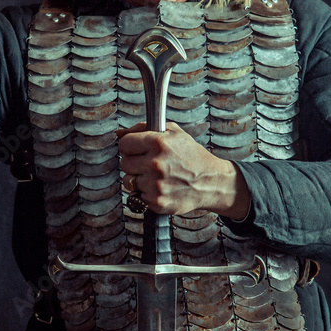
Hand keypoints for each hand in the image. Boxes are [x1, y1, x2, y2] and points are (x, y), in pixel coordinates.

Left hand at [118, 122, 250, 218]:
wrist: (211, 182)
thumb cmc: (192, 156)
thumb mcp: (174, 133)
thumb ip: (144, 128)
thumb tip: (119, 133)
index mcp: (158, 143)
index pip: (124, 144)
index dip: (129, 146)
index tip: (136, 150)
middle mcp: (156, 164)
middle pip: (124, 163)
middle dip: (134, 163)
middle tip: (148, 164)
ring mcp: (156, 185)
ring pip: (128, 182)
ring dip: (139, 179)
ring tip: (155, 177)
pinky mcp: (157, 202)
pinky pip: (138, 196)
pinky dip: (146, 193)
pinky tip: (160, 188)